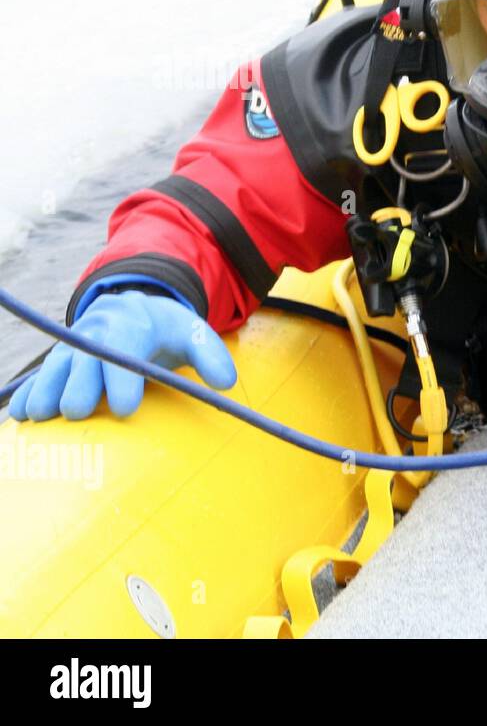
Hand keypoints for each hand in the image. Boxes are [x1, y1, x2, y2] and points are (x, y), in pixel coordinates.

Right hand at [8, 289, 235, 421]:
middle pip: (81, 362)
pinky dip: (28, 394)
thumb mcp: (195, 334)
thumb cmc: (169, 330)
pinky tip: (22, 414)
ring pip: (54, 369)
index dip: (120, 380)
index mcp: (131, 325)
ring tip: (42, 416)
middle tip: (80, 411)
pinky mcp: (59, 363)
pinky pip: (39, 378)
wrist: (137, 310)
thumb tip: (225, 383)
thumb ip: (211, 356)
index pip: (121, 349)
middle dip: (79, 387)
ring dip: (47, 392)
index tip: (125, 408)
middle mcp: (96, 334)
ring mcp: (73, 349)